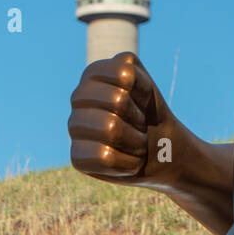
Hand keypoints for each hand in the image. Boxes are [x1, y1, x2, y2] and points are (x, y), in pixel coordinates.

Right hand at [68, 52, 170, 185]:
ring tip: (137, 143)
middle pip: (117, 100)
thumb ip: (131, 71)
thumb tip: (119, 79)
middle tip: (142, 125)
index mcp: (93, 73)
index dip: (144, 89)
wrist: (159, 148)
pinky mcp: (77, 157)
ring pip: (111, 128)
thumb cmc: (150, 113)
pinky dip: (128, 162)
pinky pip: (105, 158)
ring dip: (136, 140)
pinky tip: (127, 159)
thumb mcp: (147, 85)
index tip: (143, 100)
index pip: (124, 74)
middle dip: (140, 116)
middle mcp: (78, 97)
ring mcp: (74, 127)